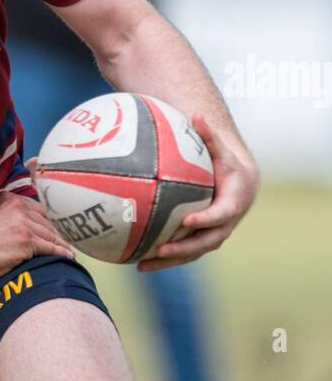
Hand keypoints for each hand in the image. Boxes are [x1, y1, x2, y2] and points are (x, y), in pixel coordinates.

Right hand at [0, 192, 74, 290]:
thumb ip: (8, 215)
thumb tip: (29, 221)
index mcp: (8, 200)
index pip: (38, 208)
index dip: (50, 220)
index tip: (59, 228)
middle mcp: (16, 207)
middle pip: (47, 220)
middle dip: (58, 232)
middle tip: (70, 241)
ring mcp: (22, 223)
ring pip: (50, 234)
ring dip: (62, 244)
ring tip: (70, 250)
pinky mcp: (26, 241)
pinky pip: (50, 247)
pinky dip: (61, 253)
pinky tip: (67, 257)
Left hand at [137, 114, 259, 271]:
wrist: (241, 183)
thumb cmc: (228, 163)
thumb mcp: (221, 149)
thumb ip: (209, 136)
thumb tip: (196, 115)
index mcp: (234, 201)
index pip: (221, 214)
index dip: (206, 219)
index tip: (186, 220)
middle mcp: (227, 223)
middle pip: (207, 241)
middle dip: (184, 248)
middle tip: (160, 249)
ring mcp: (215, 234)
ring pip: (193, 252)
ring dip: (169, 261)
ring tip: (142, 265)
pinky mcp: (202, 240)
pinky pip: (184, 253)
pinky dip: (164, 259)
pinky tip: (138, 262)